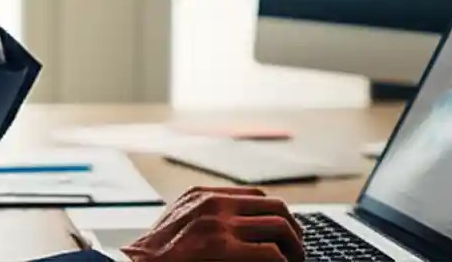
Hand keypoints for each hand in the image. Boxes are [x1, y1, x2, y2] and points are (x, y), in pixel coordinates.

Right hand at [123, 186, 303, 261]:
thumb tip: (239, 228)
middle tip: (298, 251)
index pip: (257, 196)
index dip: (277, 215)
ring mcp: (218, 226)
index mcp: (203, 196)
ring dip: (294, 249)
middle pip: (275, 207)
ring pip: (279, 228)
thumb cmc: (153, 257)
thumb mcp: (179, 224)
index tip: (284, 233)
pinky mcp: (222, 249)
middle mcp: (213, 205)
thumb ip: (205, 218)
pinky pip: (269, 253)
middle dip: (293, 230)